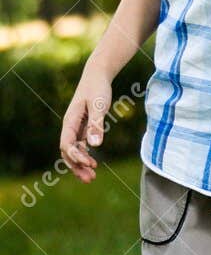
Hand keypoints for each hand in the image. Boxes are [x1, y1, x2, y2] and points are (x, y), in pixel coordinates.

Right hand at [59, 66, 113, 181]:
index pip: (67, 144)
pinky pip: (80, 146)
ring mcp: (76, 128)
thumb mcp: (99, 105)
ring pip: (74, 151)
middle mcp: (70, 126)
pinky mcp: (84, 127)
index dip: (76, 156)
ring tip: (92, 177)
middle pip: (67, 151)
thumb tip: (95, 145)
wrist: (97, 76)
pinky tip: (93, 164)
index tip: (92, 163)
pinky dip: (85, 156)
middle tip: (90, 179)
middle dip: (76, 166)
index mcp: (70, 121)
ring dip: (80, 164)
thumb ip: (97, 124)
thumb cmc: (98, 88)